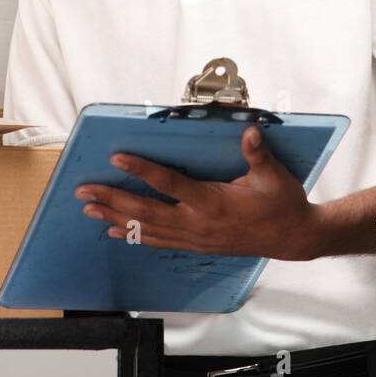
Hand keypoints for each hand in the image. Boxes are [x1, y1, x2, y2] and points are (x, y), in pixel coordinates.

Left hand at [74, 125, 327, 260]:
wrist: (292, 238)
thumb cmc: (282, 203)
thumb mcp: (274, 176)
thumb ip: (257, 154)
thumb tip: (248, 131)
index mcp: (212, 203)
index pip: (169, 183)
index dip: (142, 170)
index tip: (117, 157)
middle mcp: (197, 223)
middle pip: (146, 212)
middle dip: (112, 200)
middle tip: (84, 191)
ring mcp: (195, 237)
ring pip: (147, 229)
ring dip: (116, 218)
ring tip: (89, 209)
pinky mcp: (196, 245)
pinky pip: (159, 241)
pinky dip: (135, 236)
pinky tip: (115, 232)